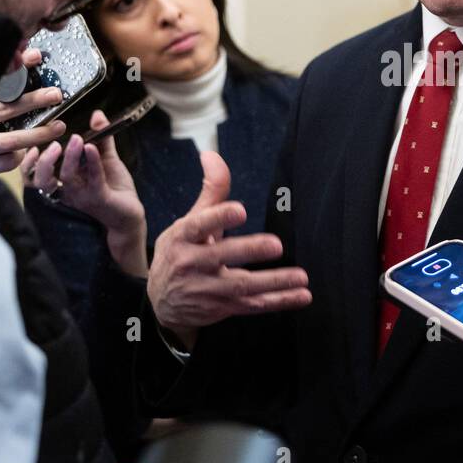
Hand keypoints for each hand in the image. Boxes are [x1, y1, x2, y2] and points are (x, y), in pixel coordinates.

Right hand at [0, 48, 66, 172]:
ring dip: (36, 134)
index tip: (36, 56)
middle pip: (3, 110)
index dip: (16, 68)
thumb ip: (7, 72)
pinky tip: (25, 149)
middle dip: (33, 101)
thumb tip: (32, 52)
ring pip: (8, 141)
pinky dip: (18, 156)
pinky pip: (4, 162)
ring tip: (59, 126)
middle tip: (56, 94)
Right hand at [21, 109, 147, 275]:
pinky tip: (93, 147)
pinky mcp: (99, 198)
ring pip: (66, 176)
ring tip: (76, 139)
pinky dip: (92, 161)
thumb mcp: (105, 158)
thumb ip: (101, 137)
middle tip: (53, 142)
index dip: (28, 162)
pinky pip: (93, 179)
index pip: (34, 175)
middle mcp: (67, 189)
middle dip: (43, 159)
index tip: (32, 143)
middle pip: (42, 177)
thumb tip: (97, 115)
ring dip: (70, 156)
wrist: (130, 214)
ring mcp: (82, 195)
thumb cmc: (113, 187)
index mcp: (63, 181)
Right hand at [148, 151, 310, 349]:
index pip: (200, 225)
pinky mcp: (221, 307)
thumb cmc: (179, 252)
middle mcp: (191, 263)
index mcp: (183, 237)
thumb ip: (210, 191)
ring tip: (301, 277)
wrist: (160, 303)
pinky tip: (302, 295)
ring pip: (242, 286)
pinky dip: (279, 301)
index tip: (240, 210)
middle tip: (276, 245)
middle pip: (222, 256)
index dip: (219, 217)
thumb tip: (212, 154)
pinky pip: (253, 306)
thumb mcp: (188, 222)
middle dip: (249, 251)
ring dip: (274, 282)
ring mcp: (207, 289)